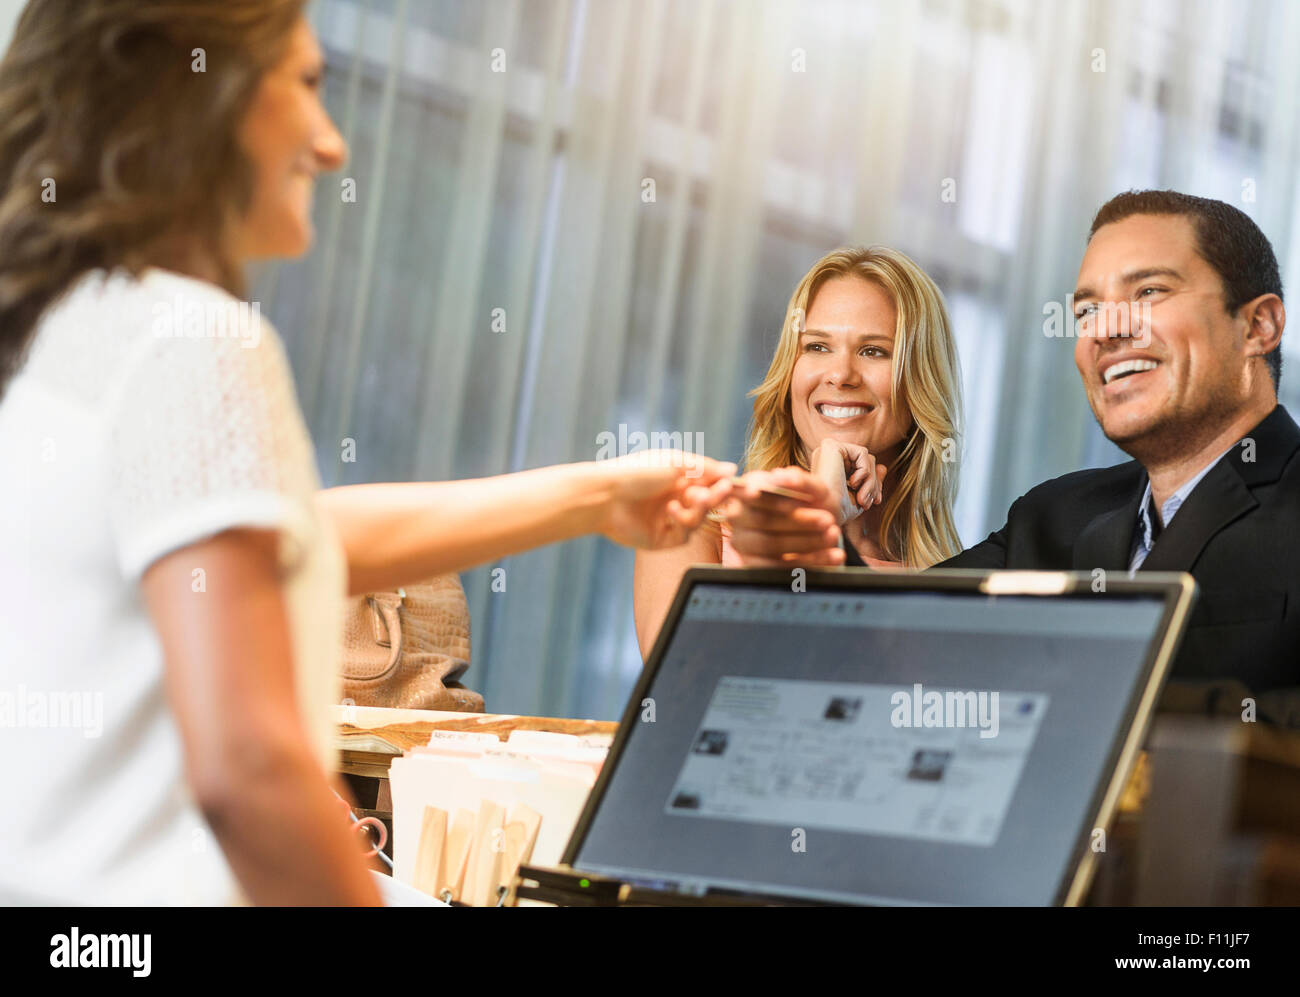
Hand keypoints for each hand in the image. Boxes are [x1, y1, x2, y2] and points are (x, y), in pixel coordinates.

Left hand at [596, 450, 735, 548]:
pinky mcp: (662, 539)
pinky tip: (671, 509)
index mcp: (678, 477)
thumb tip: (732, 469)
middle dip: (716, 496)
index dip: (725, 485)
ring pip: (699, 519)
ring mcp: (669, 519)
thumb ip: (705, 467)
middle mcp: (675, 498)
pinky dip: (683, 520)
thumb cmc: (637, 472)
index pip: (710, 482)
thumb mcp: (674, 463)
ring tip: (694, 499)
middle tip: (722, 491)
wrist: (605, 495)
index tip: (740, 484)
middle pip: (708, 502)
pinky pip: (684, 534)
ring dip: (701, 508)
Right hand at [720, 467, 845, 566]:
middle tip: (827, 520)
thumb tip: (780, 476)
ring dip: (806, 542)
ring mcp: (742, 543)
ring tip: (833, 535)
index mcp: (746, 489)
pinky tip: (834, 555)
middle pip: (762, 519)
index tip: (795, 503)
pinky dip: (811, 562)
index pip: (753, 492)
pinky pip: (779, 568)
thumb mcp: (813, 489)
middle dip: (797, 521)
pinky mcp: (754, 566)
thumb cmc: (811, 504)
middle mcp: (737, 516)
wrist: (821, 529)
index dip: (772, 498)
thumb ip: (801, 480)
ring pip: (770, 544)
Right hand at [809, 439, 887, 524]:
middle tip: (869, 502)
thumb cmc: (838, 511)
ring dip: (871, 481)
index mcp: (830, 467)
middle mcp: (827, 456)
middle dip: (874, 483)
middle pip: (866, 462)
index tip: (875, 501)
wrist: (825, 515)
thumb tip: (883, 467)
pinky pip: (863, 453)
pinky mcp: (831, 446)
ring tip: (862, 499)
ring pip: (867, 458)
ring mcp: (828, 450)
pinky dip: (865, 471)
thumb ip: (871, 480)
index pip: (861, 467)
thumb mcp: (859, 496)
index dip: (873, 484)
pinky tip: (852, 484)